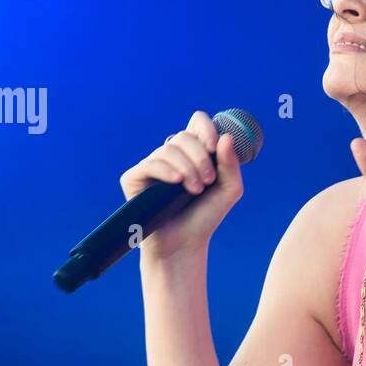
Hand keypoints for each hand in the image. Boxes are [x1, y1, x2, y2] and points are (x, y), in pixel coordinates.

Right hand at [118, 110, 243, 260]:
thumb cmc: (206, 216)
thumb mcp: (229, 190)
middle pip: (184, 136)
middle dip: (200, 157)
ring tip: (195, 190)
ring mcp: (151, 165)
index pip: (196, 122)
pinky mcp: (134, 179)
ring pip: (168, 149)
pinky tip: (177, 182)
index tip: (214, 147)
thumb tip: (225, 136)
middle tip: (208, 181)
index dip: (205, 128)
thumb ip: (231, 164)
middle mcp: (171, 155)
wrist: (185, 244)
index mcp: (193, 152)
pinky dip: (165, 170)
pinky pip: (149, 164)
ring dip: (187, 168)